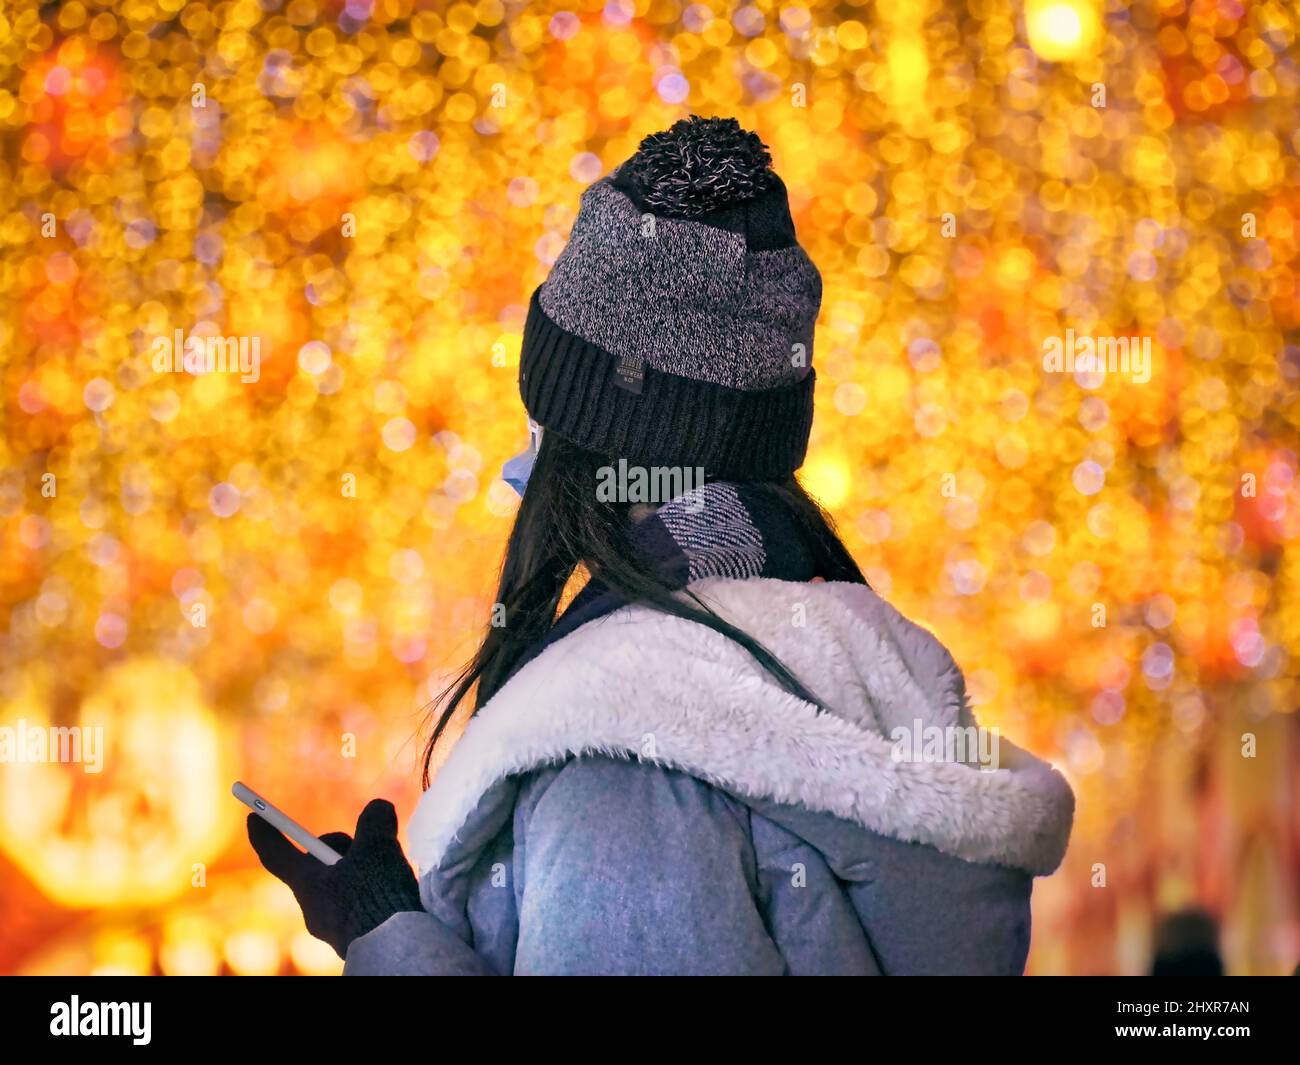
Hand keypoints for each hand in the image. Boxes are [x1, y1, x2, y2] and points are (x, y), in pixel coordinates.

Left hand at [247, 798, 422, 958]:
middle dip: (340, 847)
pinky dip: (373, 889)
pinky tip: (395, 891)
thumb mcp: (378, 846)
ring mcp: (332, 926)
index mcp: (307, 884)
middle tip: (369, 841)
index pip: (276, 854)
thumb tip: (378, 808)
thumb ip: (375, 821)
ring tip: (392, 870)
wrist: (395, 949)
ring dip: (362, 868)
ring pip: (341, 883)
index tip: (253, 816)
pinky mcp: (354, 937)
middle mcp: (313, 907)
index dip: (265, 832)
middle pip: (317, 865)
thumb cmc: (377, 897)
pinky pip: (357, 903)